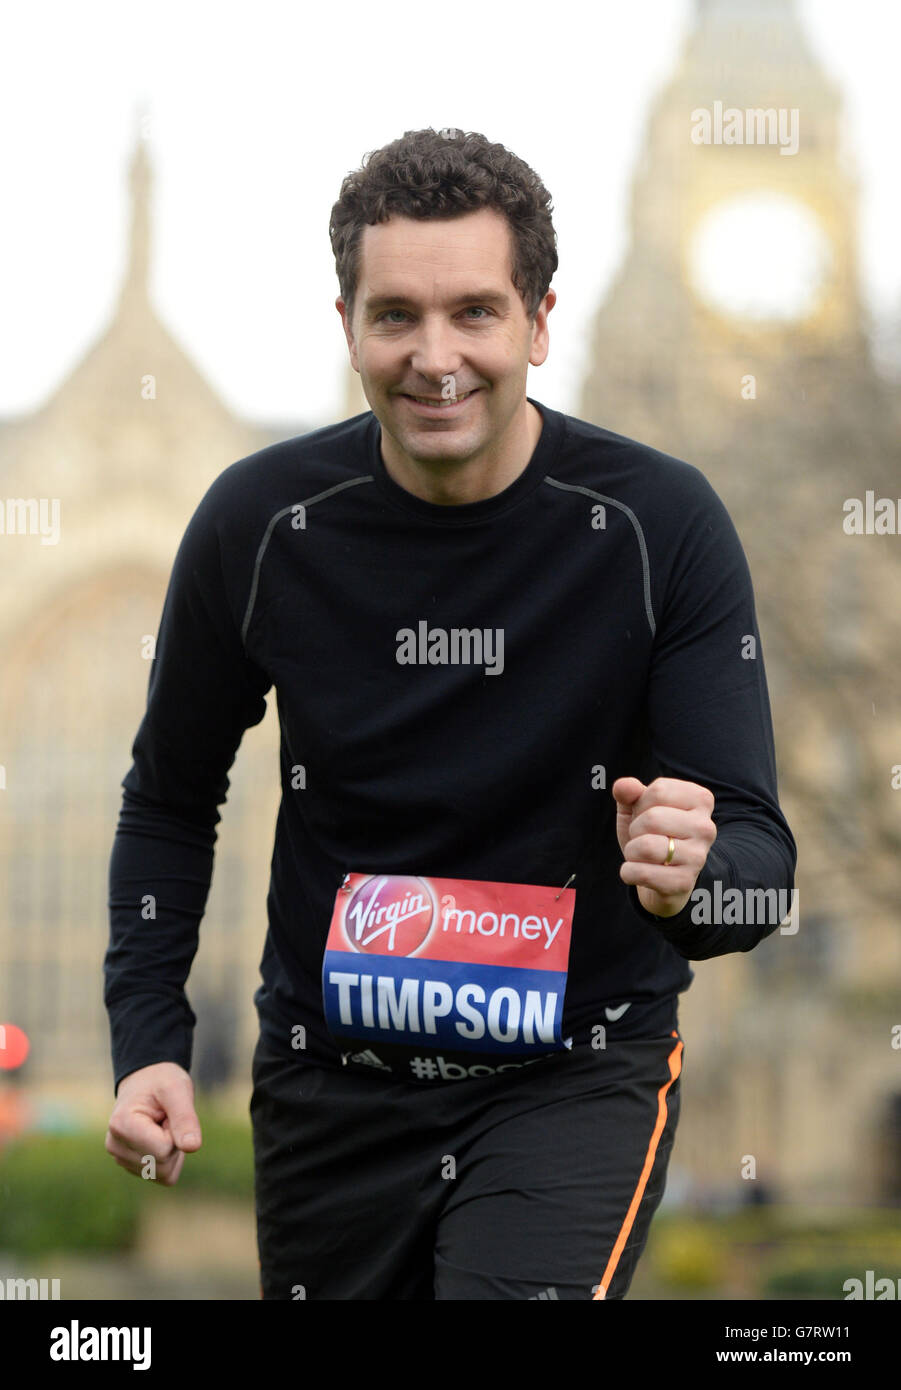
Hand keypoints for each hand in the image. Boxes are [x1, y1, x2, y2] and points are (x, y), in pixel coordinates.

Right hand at [105, 1062, 201, 1186]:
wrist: (147, 1080)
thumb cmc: (162, 1081)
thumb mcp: (177, 1089)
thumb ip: (185, 1118)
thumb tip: (193, 1147)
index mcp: (121, 1125)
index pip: (163, 1150)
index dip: (175, 1131)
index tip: (166, 1111)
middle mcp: (115, 1146)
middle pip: (163, 1164)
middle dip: (174, 1141)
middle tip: (166, 1117)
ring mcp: (121, 1159)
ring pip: (164, 1173)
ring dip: (172, 1150)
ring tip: (161, 1125)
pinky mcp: (131, 1167)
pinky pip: (164, 1176)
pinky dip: (170, 1159)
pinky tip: (160, 1138)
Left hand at [612, 775, 715, 917]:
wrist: (661, 876)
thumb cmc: (651, 833)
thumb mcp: (638, 808)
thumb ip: (629, 792)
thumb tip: (623, 786)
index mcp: (701, 799)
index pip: (659, 790)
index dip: (641, 804)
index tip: (648, 816)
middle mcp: (706, 827)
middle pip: (653, 818)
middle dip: (635, 830)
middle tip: (643, 838)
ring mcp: (698, 856)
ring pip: (647, 847)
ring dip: (631, 852)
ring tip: (641, 855)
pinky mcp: (684, 882)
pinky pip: (643, 873)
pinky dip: (629, 872)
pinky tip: (638, 872)